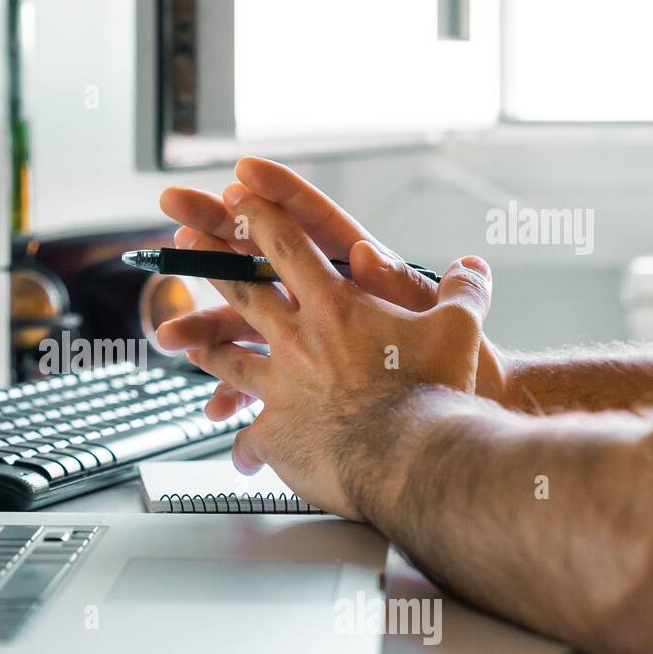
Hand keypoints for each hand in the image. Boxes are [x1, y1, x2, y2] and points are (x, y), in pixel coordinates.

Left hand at [157, 179, 494, 519]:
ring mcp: (280, 384)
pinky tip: (236, 453)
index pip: (287, 246)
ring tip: (180, 339)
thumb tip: (472, 266)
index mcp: (335, 305)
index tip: (234, 197)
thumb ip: (463, 292)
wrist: (410, 456)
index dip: (259, 217)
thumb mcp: (459, 330)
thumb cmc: (435, 391)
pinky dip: (241, 443)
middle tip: (185, 242)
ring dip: (206, 344)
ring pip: (229, 357)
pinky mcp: (276, 431)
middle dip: (211, 262)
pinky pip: (247, 435)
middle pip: (241, 291)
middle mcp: (297, 339)